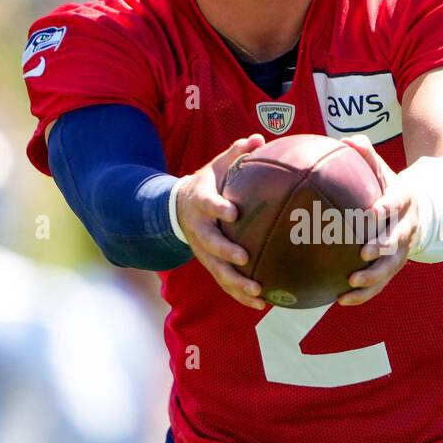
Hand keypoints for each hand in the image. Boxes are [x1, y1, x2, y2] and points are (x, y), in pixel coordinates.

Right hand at [173, 134, 266, 309]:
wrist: (179, 210)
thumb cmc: (207, 186)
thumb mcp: (216, 168)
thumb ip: (236, 154)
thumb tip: (258, 139)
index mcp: (201, 203)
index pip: (208, 205)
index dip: (218, 208)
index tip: (233, 211)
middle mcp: (200, 231)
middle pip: (211, 245)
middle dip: (226, 253)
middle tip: (244, 259)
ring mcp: (204, 252)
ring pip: (218, 271)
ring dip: (237, 284)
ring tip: (259, 292)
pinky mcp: (211, 265)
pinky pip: (226, 283)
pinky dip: (241, 295)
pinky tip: (263, 303)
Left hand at [335, 134, 421, 305]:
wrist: (417, 211)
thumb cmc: (388, 189)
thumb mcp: (382, 170)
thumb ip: (366, 155)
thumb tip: (346, 141)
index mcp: (404, 200)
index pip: (396, 203)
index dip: (386, 209)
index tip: (370, 212)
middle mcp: (406, 227)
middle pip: (397, 240)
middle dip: (382, 247)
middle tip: (363, 252)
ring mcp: (402, 250)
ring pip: (390, 267)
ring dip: (373, 277)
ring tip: (351, 282)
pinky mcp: (393, 267)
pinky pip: (380, 284)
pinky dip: (363, 294)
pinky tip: (340, 299)